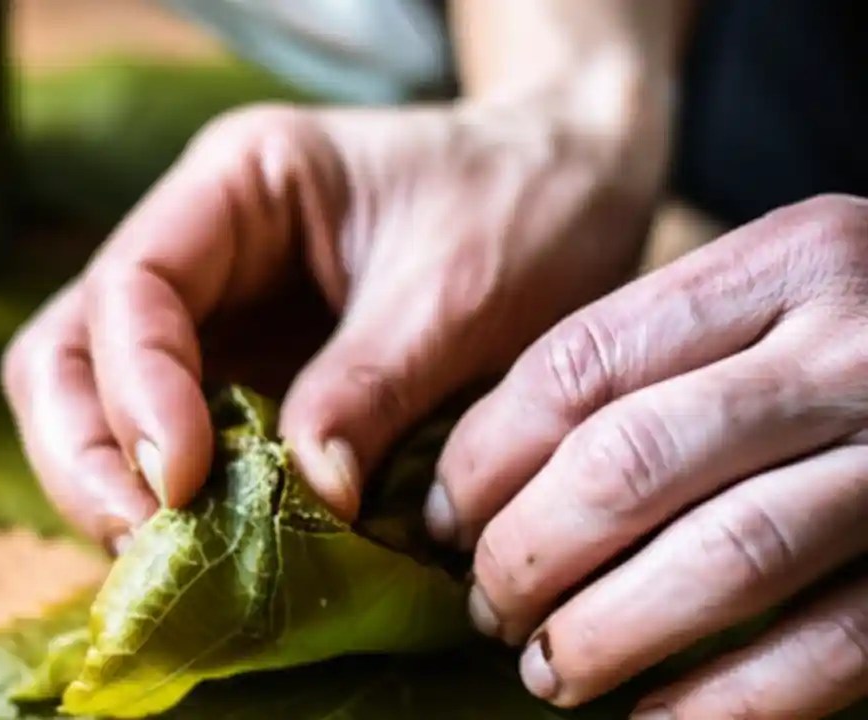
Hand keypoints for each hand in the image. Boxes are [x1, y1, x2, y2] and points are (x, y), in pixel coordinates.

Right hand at [2, 81, 666, 551]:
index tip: (184, 480)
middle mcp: (198, 250)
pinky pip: (168, 444)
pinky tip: (210, 553)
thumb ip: (370, 388)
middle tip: (143, 543)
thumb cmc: (523, 205)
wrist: (573, 192)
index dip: (136, 387)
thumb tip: (306, 504)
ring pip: (91, 403)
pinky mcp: (240, 380)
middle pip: (69, 349)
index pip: (133, 284)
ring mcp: (211, 319)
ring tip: (171, 564)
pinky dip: (171, 505)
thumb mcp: (457, 291)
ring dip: (110, 487)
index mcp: (238, 184)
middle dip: (88, 453)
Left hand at [436, 195, 867, 717]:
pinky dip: (726, 702)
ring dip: (608, 633)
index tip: (443, 519)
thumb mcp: (769, 299)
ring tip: (548, 670)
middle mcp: (856, 346)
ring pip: (725, 558)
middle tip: (489, 605)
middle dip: (528, 554)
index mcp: (786, 261)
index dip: (485, 459)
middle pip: (632, 462)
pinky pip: (833, 648)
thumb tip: (473, 485)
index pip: (579, 365)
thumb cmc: (864, 336)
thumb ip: (647, 361)